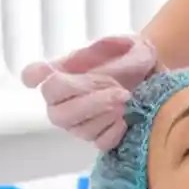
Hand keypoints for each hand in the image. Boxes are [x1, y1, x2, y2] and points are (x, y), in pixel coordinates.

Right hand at [21, 35, 158, 150]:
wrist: (155, 73)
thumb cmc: (133, 55)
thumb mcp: (126, 46)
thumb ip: (105, 55)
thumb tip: (80, 67)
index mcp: (64, 70)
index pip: (32, 75)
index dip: (34, 76)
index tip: (47, 72)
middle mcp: (63, 99)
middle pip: (57, 112)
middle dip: (90, 103)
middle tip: (120, 91)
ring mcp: (78, 121)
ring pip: (78, 129)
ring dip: (105, 115)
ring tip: (126, 100)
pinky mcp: (97, 136)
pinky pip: (99, 142)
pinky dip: (114, 131)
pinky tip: (126, 118)